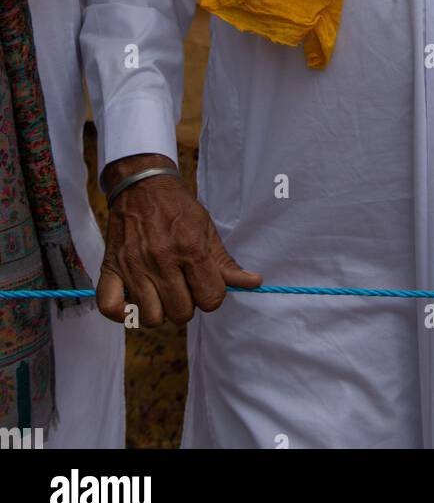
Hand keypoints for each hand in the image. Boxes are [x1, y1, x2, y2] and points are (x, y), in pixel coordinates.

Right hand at [97, 153, 261, 326]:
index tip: (205, 284)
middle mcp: (162, 260)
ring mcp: (134, 266)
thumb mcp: (206, 229)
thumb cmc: (177, 207)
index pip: (210, 299)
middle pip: (181, 313)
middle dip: (187, 305)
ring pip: (151, 318)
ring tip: (161, 293)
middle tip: (183, 287)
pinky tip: (134, 302)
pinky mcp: (111, 268)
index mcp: (190, 248)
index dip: (212, 295)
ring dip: (159, 311)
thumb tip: (254, 283)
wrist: (142, 184)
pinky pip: (111, 308)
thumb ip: (226, 262)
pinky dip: (122, 313)